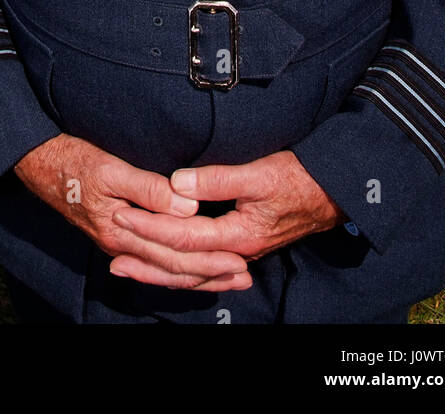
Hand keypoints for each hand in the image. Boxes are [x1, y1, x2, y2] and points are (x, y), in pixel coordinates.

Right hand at [13, 133, 251, 291]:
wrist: (40, 165)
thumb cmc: (75, 163)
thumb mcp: (110, 169)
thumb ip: (148, 190)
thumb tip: (186, 207)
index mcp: (123, 231)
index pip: (175, 253)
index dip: (209, 259)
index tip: (239, 260)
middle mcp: (122, 246)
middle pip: (174, 267)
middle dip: (210, 275)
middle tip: (244, 277)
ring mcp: (119, 245)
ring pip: (164, 269)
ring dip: (197, 276)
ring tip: (227, 279)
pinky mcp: (118, 237)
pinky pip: (152, 261)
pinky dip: (175, 270)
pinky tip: (189, 272)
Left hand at [108, 150, 343, 289]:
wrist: (333, 192)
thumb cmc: (299, 179)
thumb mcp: (259, 173)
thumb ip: (217, 180)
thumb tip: (177, 184)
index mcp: (239, 235)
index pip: (184, 238)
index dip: (151, 228)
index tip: (123, 217)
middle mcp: (238, 251)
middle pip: (184, 265)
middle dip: (146, 259)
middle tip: (112, 254)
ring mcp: (240, 252)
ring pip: (192, 271)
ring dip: (157, 269)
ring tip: (125, 266)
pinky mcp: (241, 246)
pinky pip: (203, 265)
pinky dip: (179, 267)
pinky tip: (162, 266)